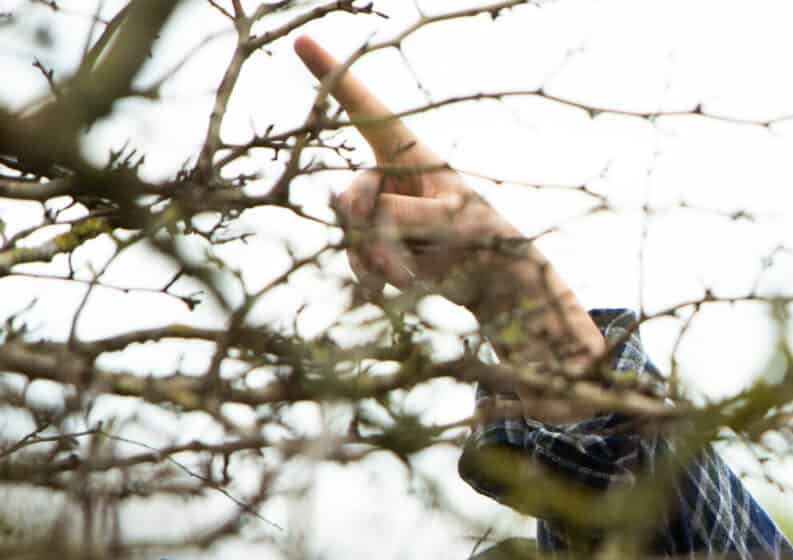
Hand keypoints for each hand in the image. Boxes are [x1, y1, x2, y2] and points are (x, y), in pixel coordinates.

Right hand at [294, 36, 603, 367]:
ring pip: (348, 232)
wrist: (491, 283)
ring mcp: (375, 208)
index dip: (330, 75)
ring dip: (377, 260)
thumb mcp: (454, 223)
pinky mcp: (371, 240)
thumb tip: (365, 218)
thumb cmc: (484, 239)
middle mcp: (384, 174)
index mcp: (407, 152)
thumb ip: (407, 214)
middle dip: (369, 231)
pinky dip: (373, 276)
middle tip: (398, 261)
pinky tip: (399, 286)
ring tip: (414, 277)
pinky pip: (352, 257)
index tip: (300, 40)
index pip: (364, 107)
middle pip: (350, 196)